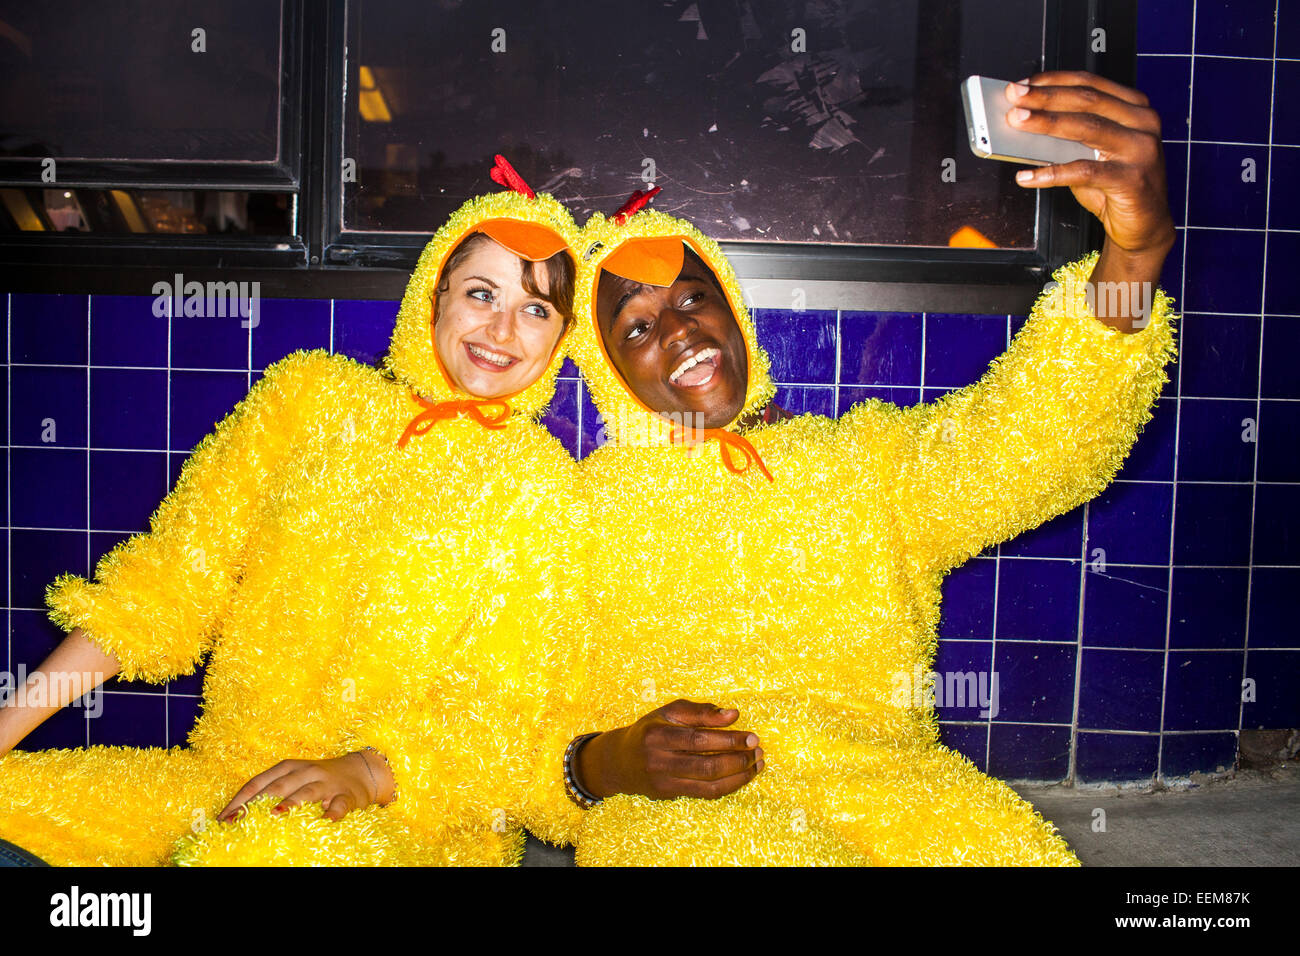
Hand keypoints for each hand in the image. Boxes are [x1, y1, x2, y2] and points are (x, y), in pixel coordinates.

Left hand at [217, 752, 384, 823]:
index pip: (258, 783)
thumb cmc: (318, 779)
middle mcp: (305, 771)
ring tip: (276, 814)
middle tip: (238, 821)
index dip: (239, 800)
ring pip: (307, 792)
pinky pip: (340, 804)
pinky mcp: (346, 795)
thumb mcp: (294, 778)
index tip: (222, 819)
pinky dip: (333, 812)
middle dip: (256, 803)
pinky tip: (327, 819)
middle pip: (277, 787)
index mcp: (288, 767)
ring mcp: (326, 783)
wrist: (362, 770)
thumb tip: (236, 814)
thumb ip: (270, 790)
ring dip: (292, 802)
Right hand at [575, 699, 763, 799]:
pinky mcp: (670, 795)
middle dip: (738, 760)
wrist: (620, 761)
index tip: (752, 737)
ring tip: (756, 764)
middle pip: (706, 766)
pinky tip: (742, 776)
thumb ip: (701, 711)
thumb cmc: (650, 730)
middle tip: (758, 751)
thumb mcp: (669, 712)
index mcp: (657, 735)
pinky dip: (727, 786)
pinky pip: (705, 794)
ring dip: (738, 776)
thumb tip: (733, 715)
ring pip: (708, 785)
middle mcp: (658, 761)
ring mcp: (664, 782)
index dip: (728, 740)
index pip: (699, 740)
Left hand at [1006, 71, 1175, 258]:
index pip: (1090, 84)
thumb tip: (1026, 123)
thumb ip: (1068, 137)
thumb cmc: (1115, 185)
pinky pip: (1084, 172)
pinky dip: (1051, 173)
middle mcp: (1142, 122)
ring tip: (1017, 122)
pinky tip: (1028, 176)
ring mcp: (1140, 149)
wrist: (1144, 224)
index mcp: (1134, 107)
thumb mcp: (1092, 153)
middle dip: (1045, 97)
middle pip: (1086, 101)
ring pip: (1086, 129)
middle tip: (1014, 96)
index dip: (1054, 81)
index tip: (1024, 84)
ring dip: (1046, 123)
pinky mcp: (1132, 179)